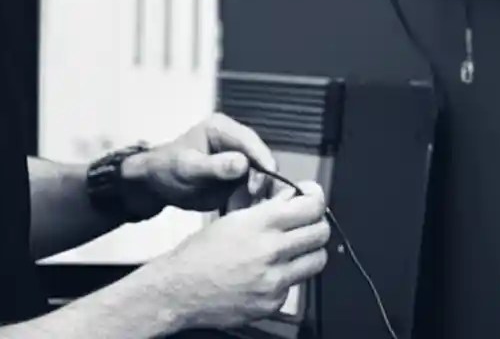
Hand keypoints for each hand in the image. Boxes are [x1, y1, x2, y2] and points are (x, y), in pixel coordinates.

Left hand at [122, 113, 278, 215]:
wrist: (156, 185)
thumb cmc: (167, 169)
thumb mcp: (188, 168)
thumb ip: (214, 167)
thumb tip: (243, 163)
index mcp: (221, 128)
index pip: (250, 141)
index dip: (262, 160)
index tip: (264, 181)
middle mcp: (234, 140)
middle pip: (260, 157)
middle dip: (263, 178)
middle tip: (257, 199)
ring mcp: (238, 158)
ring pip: (261, 173)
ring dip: (261, 190)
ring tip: (255, 207)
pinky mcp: (238, 175)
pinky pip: (253, 186)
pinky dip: (253, 198)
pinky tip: (248, 209)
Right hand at [149, 181, 330, 328]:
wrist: (178, 290)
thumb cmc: (199, 254)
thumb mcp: (233, 219)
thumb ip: (268, 209)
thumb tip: (294, 198)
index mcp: (259, 224)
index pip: (311, 206)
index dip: (317, 198)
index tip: (313, 197)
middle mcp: (270, 251)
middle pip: (321, 233)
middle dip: (317, 224)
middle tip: (307, 223)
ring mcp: (273, 280)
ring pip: (316, 260)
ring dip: (309, 251)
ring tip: (293, 249)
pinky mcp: (272, 302)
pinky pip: (295, 285)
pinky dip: (287, 278)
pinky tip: (268, 273)